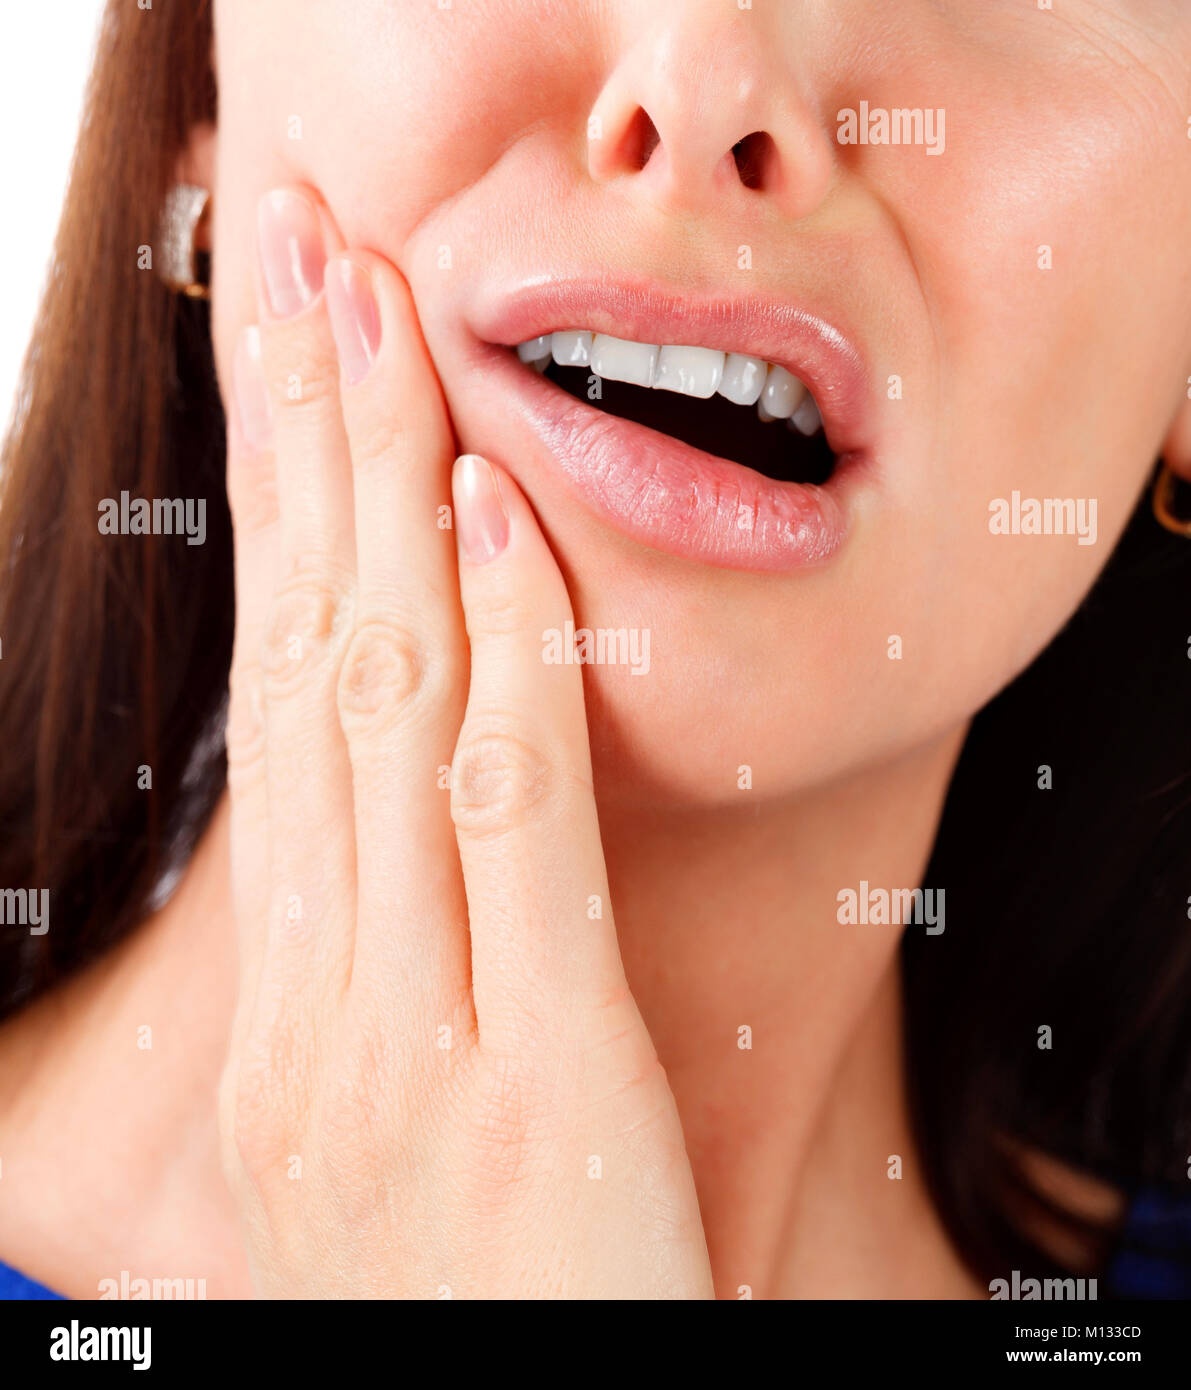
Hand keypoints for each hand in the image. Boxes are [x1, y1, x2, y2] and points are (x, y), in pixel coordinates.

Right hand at [218, 186, 713, 1299]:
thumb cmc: (459, 1297)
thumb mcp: (385, 1124)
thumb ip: (377, 969)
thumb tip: (372, 828)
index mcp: (292, 993)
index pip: (279, 695)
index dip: (277, 509)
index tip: (285, 351)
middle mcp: (320, 986)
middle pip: (305, 654)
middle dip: (300, 436)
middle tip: (296, 255)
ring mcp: (408, 1028)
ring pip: (378, 705)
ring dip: (378, 490)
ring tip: (369, 312)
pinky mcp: (529, 1072)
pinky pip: (501, 827)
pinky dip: (495, 659)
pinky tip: (482, 515)